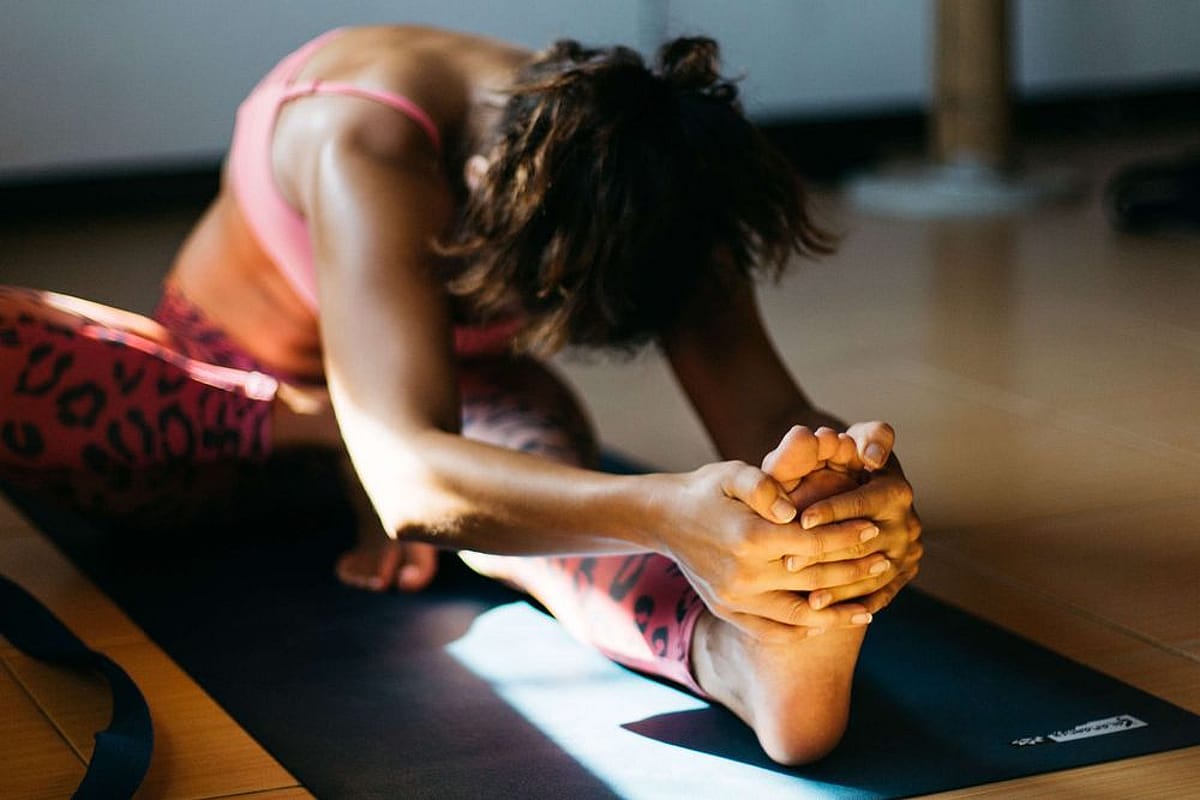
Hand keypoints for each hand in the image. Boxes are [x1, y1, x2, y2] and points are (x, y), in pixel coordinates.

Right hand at [655, 460, 875, 640]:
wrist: (664, 519)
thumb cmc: (707, 490)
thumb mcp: (732, 473)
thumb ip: (765, 485)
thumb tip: (794, 509)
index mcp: (747, 536)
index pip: (812, 542)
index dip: (847, 537)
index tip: (875, 530)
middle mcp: (741, 574)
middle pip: (813, 578)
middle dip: (854, 571)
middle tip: (886, 562)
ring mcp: (734, 598)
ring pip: (799, 613)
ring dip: (839, 611)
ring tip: (870, 604)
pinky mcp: (728, 612)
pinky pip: (773, 631)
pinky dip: (805, 629)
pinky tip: (829, 621)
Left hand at [762, 423, 922, 614]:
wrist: (849, 488)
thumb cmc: (835, 462)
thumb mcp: (838, 445)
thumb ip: (845, 441)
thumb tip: (871, 456)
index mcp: (895, 488)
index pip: (864, 501)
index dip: (833, 510)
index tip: (800, 519)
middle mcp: (908, 521)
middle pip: (866, 542)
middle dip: (826, 554)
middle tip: (789, 564)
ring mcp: (908, 551)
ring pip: (873, 575)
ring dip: (839, 588)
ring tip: (806, 599)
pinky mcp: (903, 574)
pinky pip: (881, 595)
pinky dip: (854, 605)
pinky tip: (826, 614)